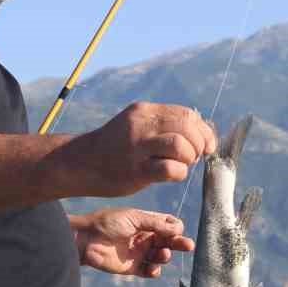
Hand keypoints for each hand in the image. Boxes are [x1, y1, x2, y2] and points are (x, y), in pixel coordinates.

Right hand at [70, 101, 217, 197]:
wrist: (82, 163)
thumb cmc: (116, 148)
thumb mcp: (138, 125)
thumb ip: (164, 125)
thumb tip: (201, 133)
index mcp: (145, 111)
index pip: (187, 114)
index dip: (203, 131)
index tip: (205, 145)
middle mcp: (141, 124)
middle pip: (186, 127)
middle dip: (198, 144)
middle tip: (193, 157)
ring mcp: (136, 147)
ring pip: (180, 145)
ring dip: (189, 157)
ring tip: (182, 164)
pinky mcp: (134, 170)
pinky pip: (170, 169)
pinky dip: (179, 173)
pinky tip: (172, 175)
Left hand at [73, 208, 193, 277]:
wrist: (85, 239)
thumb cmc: (107, 222)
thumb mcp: (134, 218)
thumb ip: (156, 224)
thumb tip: (178, 229)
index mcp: (146, 222)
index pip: (169, 226)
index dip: (175, 228)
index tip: (176, 230)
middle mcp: (145, 237)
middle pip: (169, 241)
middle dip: (179, 243)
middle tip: (188, 246)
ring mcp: (139, 253)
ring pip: (161, 257)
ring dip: (165, 256)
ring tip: (162, 254)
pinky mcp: (132, 267)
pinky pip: (149, 271)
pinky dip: (154, 271)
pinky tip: (152, 268)